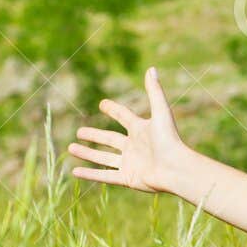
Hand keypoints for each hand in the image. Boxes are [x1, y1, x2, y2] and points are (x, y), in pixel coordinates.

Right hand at [67, 66, 193, 194]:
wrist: (176, 168)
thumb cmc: (170, 140)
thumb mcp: (161, 113)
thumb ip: (154, 92)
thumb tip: (151, 68)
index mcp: (142, 130)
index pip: (124, 116)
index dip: (114, 109)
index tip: (102, 104)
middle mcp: (135, 147)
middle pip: (110, 139)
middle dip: (95, 135)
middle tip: (79, 131)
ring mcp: (131, 163)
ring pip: (104, 158)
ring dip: (87, 153)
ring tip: (70, 148)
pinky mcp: (128, 178)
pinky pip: (105, 176)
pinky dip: (90, 173)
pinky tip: (74, 171)